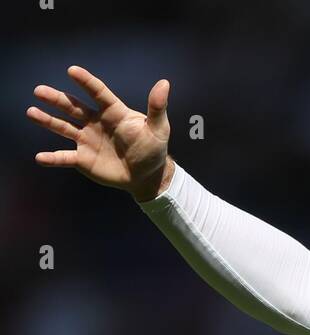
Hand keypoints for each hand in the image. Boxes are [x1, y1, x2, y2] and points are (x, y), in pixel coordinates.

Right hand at [27, 66, 172, 201]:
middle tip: (39, 91)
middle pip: (73, 107)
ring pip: (64, 128)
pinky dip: (53, 158)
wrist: (147, 176)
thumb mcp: (158, 129)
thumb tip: (164, 83)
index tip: (72, 71)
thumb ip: (156, 107)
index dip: (86, 82)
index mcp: (112, 112)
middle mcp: (95, 122)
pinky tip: (39, 158)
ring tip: (31, 112)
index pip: (97, 93)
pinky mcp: (84, 159)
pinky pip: (65, 157)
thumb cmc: (153, 149)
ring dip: (47, 121)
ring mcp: (87, 140)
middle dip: (56, 99)